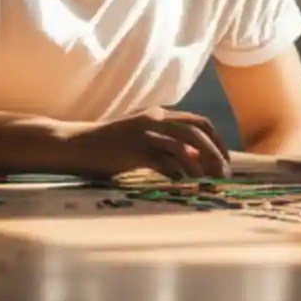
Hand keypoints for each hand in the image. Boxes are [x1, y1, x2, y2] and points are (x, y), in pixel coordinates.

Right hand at [68, 107, 230, 178]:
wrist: (75, 145)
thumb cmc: (108, 147)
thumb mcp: (142, 142)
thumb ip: (167, 147)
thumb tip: (195, 161)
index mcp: (159, 115)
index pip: (199, 122)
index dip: (217, 140)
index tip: (225, 160)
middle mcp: (155, 120)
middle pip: (197, 131)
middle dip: (216, 152)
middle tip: (225, 174)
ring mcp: (144, 133)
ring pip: (184, 145)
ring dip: (201, 164)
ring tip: (210, 181)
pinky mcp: (133, 149)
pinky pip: (163, 161)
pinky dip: (177, 173)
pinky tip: (184, 185)